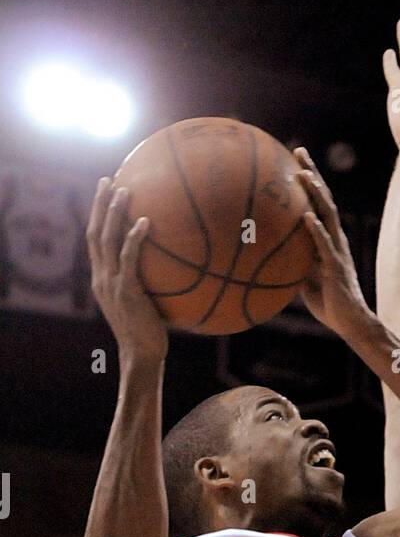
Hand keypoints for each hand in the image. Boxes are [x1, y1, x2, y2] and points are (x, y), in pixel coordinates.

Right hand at [86, 179, 167, 364]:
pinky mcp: (126, 291)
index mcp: (101, 280)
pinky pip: (128, 258)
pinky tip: (145, 221)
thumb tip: (169, 269)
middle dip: (98, 204)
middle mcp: (101, 278)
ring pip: (106, 240)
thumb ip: (145, 285)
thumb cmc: (148, 334)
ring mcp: (111, 284)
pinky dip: (134, 237)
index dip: (95, 216)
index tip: (102, 195)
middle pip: (94, 233)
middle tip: (106, 180)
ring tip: (123, 191)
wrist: (142, 356)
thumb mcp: (141, 305)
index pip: (94, 242)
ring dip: (113, 213)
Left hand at [294, 148, 369, 338]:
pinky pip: (325, 244)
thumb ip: (293, 261)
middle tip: (298, 152)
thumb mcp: (304, 278)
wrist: (350, 323)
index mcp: (329, 239)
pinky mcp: (336, 267)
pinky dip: (316, 229)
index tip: (294, 160)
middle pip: (324, 199)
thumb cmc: (327, 303)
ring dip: (316, 194)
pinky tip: (306, 215)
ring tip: (303, 175)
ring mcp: (337, 251)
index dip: (309, 182)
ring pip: (328, 215)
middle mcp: (335, 239)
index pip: (318, 203)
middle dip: (312, 174)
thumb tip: (269, 254)